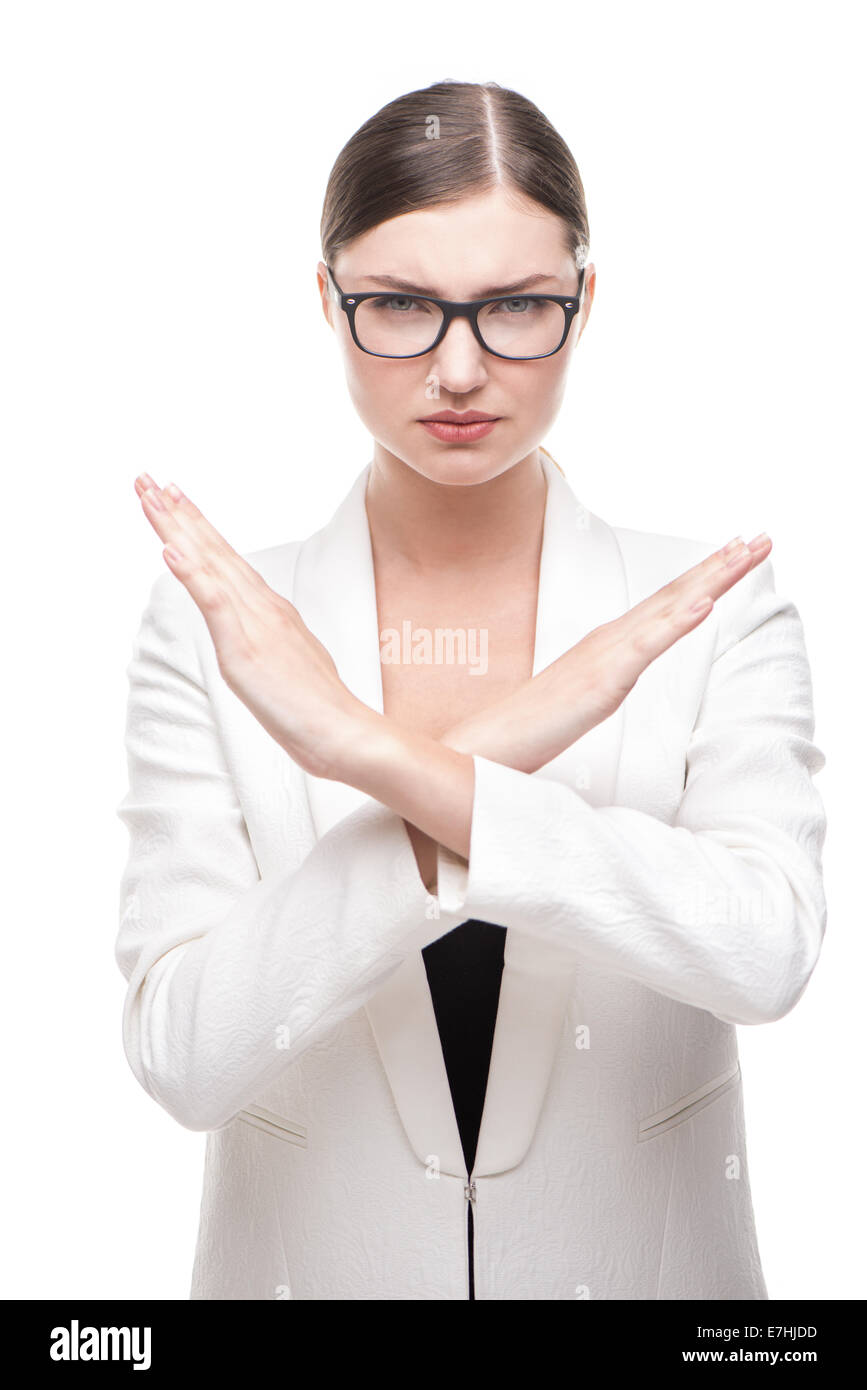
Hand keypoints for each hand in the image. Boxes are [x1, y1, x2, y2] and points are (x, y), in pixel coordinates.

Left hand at [134, 474, 361, 778]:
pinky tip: (169, 550)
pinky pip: (215, 603)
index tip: (174, 498)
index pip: (227, 561)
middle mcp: (262, 607)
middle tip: (148, 478)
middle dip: (179, 514)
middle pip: (214, 552)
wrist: (345, 732)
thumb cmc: (321, 710)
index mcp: (271, 611)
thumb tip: (263, 635)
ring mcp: (255, 623)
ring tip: (151, 495)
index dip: (199, 528)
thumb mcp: (292, 664)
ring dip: (177, 529)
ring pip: (210, 565)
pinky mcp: (246, 647)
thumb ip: (275, 641)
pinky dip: (191, 573)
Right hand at [439, 532, 772, 771]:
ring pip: (667, 611)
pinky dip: (676, 622)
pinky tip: (704, 603)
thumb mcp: (574, 704)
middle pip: (672, 596)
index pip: (662, 608)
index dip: (701, 580)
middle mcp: (606, 643)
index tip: (736, 556)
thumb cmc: (521, 734)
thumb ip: (597, 685)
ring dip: (711, 578)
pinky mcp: (599, 684)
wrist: (478, 751)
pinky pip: (645, 649)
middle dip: (720, 565)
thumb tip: (612, 681)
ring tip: (747, 551)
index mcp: (603, 649)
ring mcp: (604, 660)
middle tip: (762, 537)